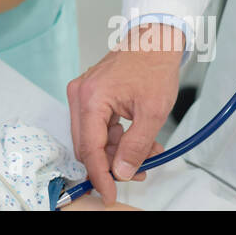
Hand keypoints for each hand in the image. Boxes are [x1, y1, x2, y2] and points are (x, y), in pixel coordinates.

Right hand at [66, 23, 182, 204]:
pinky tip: (137, 139)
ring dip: (116, 150)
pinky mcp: (90, 94)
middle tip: (138, 172)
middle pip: (87, 145)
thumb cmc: (153, 66)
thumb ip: (136, 145)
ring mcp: (83, 94)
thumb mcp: (152, 112)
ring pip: (93, 137)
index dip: (100, 176)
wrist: (155, 40)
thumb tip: (121, 171)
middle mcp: (80, 95)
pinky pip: (97, 125)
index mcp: (90, 98)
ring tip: (148, 152)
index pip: (89, 149)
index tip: (110, 194)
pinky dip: (115, 137)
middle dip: (111, 163)